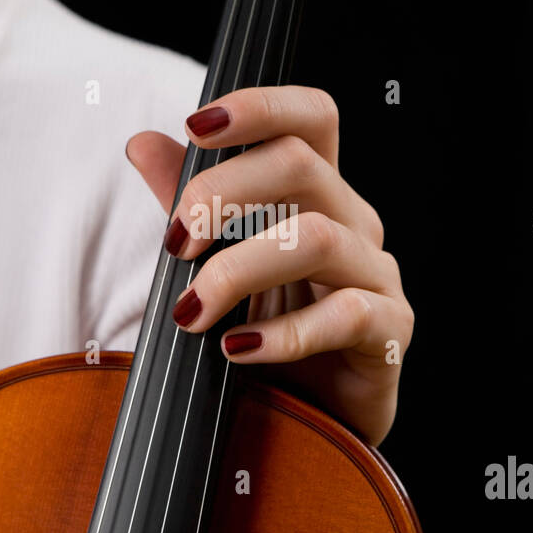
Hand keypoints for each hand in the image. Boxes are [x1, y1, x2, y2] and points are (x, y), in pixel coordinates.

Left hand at [126, 86, 413, 445]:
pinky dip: (282, 334)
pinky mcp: (390, 333)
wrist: (310, 425)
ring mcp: (378, 276)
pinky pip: (345, 316)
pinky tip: (237, 350)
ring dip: (239, 270)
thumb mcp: (219, 264)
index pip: (310, 118)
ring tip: (190, 311)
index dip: (261, 107)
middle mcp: (354, 223)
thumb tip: (143, 143)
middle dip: (222, 194)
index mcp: (318, 195)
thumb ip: (189, 205)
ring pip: (318, 238)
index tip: (196, 126)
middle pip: (301, 164)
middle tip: (174, 243)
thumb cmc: (267, 336)